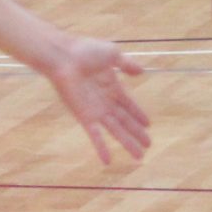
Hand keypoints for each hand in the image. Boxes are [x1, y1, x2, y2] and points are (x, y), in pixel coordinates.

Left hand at [42, 36, 151, 164]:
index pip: (128, 104)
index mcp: (111, 85)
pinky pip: (95, 135)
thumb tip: (142, 71)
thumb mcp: (112, 53)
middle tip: (148, 145)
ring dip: (127, 143)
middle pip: (125, 121)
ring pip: (116, 131)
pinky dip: (101, 147)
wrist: (63, 56)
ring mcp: (95, 110)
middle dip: (137, 133)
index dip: (138, 114)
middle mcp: (104, 101)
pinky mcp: (85, 116)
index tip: (148, 124)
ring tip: (139, 156)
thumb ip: (127, 64)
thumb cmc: (85, 51)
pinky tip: (107, 161)